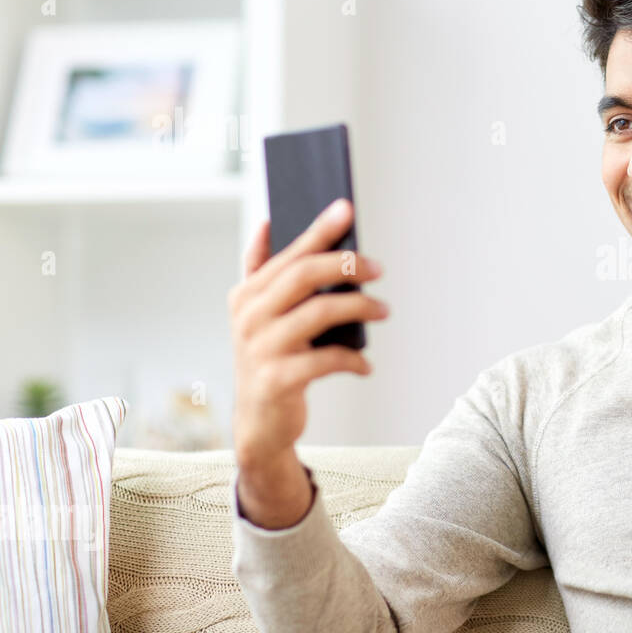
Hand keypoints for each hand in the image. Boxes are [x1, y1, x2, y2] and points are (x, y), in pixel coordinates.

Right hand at [228, 198, 388, 472]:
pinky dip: (353, 360)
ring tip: (383, 310)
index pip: (289, 253)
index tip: (346, 208)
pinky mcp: (276, 380)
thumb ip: (262, 271)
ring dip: (360, 308)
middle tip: (378, 269)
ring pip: (320, 312)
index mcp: (246, 294)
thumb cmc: (270, 359)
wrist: (259, 424)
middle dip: (347, 265)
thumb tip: (269, 223)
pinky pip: (326, 359)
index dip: (318, 230)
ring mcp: (260, 348)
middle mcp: (249, 317)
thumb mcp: (259, 315)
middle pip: (304, 275)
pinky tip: (365, 365)